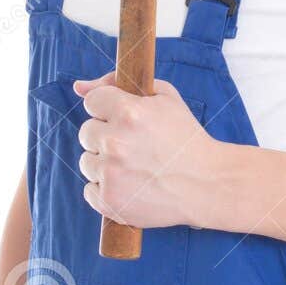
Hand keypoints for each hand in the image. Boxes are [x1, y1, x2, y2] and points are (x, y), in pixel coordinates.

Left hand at [72, 70, 219, 228]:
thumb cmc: (185, 138)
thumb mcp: (164, 98)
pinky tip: (130, 186)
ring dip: (104, 163)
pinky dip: (106, 190)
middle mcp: (116, 142)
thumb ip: (118, 83)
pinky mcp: (109, 201)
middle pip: (86, 132)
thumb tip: (78, 86)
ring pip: (86, 161)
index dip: (108, 110)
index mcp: (129, 112)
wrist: (207, 185)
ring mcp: (111, 174)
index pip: (92, 102)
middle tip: (134, 146)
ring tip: (135, 168)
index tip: (124, 120)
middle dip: (106, 136)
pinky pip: (89, 190)